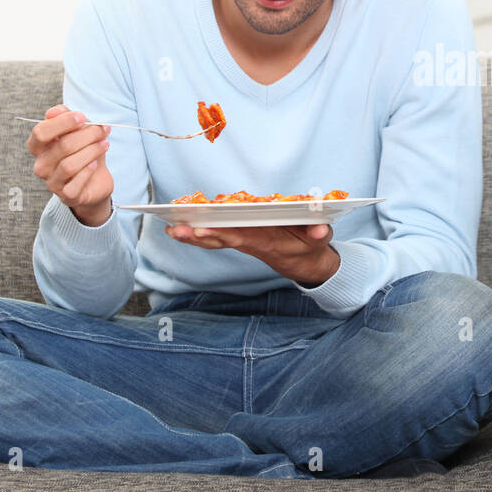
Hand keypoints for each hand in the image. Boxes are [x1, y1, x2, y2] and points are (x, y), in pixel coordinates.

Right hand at [26, 104, 113, 225]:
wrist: (95, 181)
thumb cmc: (83, 152)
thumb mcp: (77, 132)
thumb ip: (66, 118)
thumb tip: (53, 111)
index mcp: (39, 147)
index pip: (41, 132)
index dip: (63, 122)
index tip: (83, 117)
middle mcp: (41, 165)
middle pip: (62, 146)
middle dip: (87, 135)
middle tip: (103, 130)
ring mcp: (52, 182)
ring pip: (69, 164)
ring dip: (92, 151)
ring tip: (105, 144)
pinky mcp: (66, 196)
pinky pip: (75, 183)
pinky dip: (88, 171)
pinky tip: (95, 164)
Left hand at [164, 222, 339, 286]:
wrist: (305, 263)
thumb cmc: (310, 247)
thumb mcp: (319, 241)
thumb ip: (319, 234)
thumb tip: (320, 228)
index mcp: (266, 242)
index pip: (240, 236)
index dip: (221, 232)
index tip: (202, 228)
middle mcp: (251, 241)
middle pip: (221, 238)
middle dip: (198, 235)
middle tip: (176, 230)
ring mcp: (245, 240)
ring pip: (216, 238)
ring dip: (193, 235)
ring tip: (170, 229)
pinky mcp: (242, 237)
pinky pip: (218, 236)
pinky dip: (199, 234)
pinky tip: (180, 228)